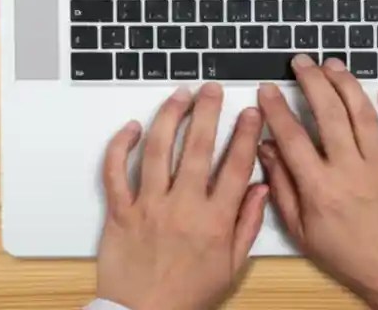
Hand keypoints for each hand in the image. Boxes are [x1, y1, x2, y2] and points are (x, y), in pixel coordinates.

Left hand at [96, 83, 267, 309]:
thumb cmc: (187, 295)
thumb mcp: (231, 267)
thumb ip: (247, 225)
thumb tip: (261, 189)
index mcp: (214, 221)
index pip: (235, 166)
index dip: (245, 134)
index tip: (251, 113)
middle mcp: (182, 207)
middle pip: (198, 147)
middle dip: (208, 111)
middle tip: (212, 89)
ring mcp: (148, 206)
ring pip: (158, 149)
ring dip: (169, 116)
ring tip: (179, 95)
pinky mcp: (120, 210)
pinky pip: (115, 170)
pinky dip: (121, 145)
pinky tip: (132, 127)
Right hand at [257, 55, 377, 309]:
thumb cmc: (345, 255)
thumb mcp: (300, 230)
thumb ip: (282, 187)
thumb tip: (267, 149)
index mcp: (320, 188)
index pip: (293, 138)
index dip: (276, 109)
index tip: (266, 89)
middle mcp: (350, 171)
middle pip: (329, 115)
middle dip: (313, 82)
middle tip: (300, 62)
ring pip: (364, 116)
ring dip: (347, 85)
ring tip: (332, 65)